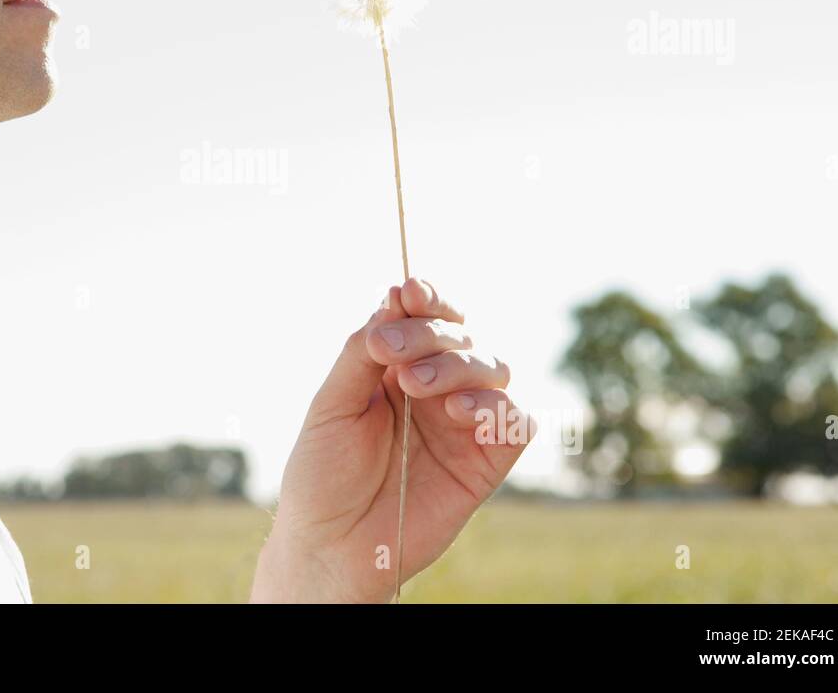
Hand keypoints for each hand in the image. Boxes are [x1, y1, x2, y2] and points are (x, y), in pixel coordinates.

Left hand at [250, 277, 534, 602]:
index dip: (425, 300)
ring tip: (417, 386)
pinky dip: (495, 408)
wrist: (330, 545)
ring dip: (459, 366)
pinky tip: (458, 411)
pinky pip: (515, 422)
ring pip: (493, 369)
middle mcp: (435, 390)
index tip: (410, 292)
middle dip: (430, 336)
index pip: (425, 319)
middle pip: (460, 337)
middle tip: (393, 356)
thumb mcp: (331, 404)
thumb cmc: (322, 475)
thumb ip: (363, 353)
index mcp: (396, 369)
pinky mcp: (486, 463)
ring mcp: (462, 424)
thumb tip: (395, 299)